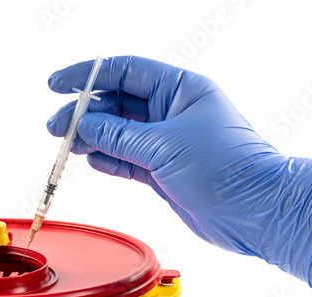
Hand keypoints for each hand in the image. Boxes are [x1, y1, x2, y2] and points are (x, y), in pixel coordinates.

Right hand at [46, 56, 311, 285]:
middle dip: (83, 113)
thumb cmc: (229, 169)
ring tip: (66, 146)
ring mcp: (169, 142)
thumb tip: (84, 126)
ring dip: (91, 139)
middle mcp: (174, 111)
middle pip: (117, 103)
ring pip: (119, 134)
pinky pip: (127, 159)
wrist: (257, 211)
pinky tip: (90, 160)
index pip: (125, 71)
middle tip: (55, 127)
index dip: (88, 75)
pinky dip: (107, 160)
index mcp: (181, 89)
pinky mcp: (165, 172)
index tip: (57, 84)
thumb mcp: (165, 145)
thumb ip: (119, 135)